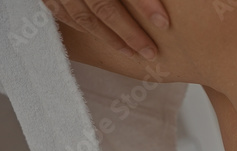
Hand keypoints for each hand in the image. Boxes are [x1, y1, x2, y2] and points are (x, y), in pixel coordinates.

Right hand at [44, 0, 169, 59]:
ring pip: (84, 17)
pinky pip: (65, 14)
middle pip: (104, 7)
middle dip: (130, 33)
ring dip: (110, 38)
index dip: (145, 5)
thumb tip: (156, 4)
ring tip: (132, 52)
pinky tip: (102, 37)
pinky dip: (84, 28)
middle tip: (150, 52)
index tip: (163, 23)